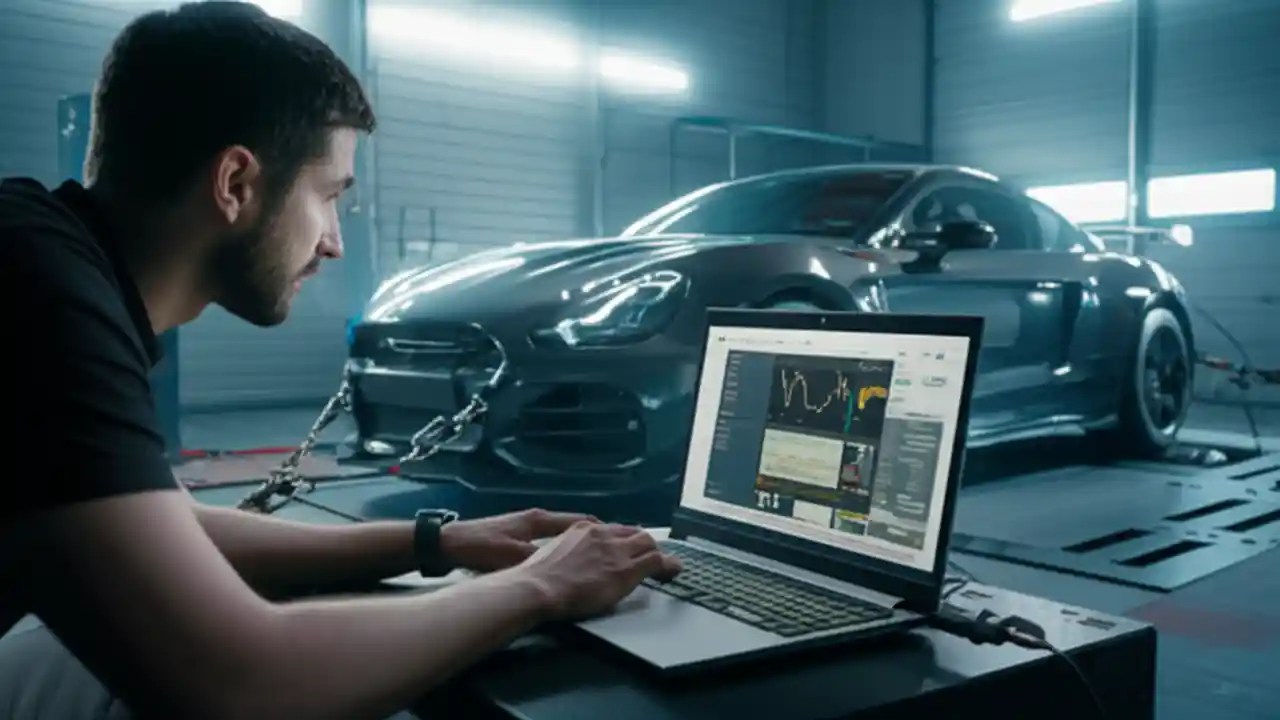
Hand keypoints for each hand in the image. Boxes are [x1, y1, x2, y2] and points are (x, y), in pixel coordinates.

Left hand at [438, 508, 598, 572]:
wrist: (447, 543)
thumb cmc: (481, 547)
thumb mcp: (514, 555)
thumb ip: (541, 557)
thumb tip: (569, 562)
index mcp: (538, 520)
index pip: (578, 521)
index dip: (599, 529)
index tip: (618, 535)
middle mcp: (534, 519)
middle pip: (571, 525)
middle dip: (591, 534)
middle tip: (610, 544)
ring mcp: (522, 526)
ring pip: (558, 532)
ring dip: (575, 540)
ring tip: (592, 552)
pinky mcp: (512, 535)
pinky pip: (545, 539)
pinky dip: (559, 547)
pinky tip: (560, 559)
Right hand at [516, 522, 681, 620]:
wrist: (539, 586)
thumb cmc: (536, 578)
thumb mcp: (550, 554)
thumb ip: (566, 552)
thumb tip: (569, 563)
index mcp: (582, 529)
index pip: (612, 529)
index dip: (624, 540)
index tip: (626, 549)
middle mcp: (602, 534)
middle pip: (633, 532)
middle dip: (643, 544)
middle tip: (649, 556)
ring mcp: (615, 550)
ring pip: (648, 543)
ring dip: (656, 554)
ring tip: (664, 566)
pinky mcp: (625, 569)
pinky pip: (655, 561)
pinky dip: (667, 566)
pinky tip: (671, 572)